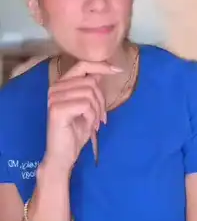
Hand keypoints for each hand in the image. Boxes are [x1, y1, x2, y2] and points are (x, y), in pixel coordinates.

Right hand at [43, 60, 120, 174]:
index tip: (118, 70)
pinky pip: (86, 105)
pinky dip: (92, 116)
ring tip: (96, 122)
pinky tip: (89, 126)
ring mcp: (54, 98)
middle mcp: (55, 88)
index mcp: (61, 84)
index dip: (101, 66)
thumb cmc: (75, 131)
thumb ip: (90, 88)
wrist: (63, 155)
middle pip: (90, 81)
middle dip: (101, 99)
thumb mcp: (87, 106)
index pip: (82, 65)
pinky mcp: (57, 109)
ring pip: (90, 92)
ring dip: (98, 110)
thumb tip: (103, 71)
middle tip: (101, 117)